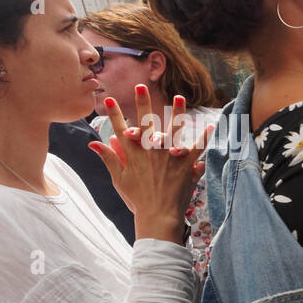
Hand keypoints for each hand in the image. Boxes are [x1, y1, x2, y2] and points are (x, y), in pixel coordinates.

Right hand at [89, 87, 203, 242]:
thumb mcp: (119, 179)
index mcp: (133, 154)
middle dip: (143, 102)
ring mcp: (168, 156)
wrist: (158, 216)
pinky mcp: (186, 164)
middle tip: (140, 85)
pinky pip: (197, 148)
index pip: (121, 129)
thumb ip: (108, 158)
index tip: (107, 98)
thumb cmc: (137, 199)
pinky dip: (204, 137)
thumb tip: (92, 143)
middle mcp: (150, 151)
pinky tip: (209, 125)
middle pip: (146, 122)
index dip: (114, 114)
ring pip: (173, 129)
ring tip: (179, 96)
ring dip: (177, 112)